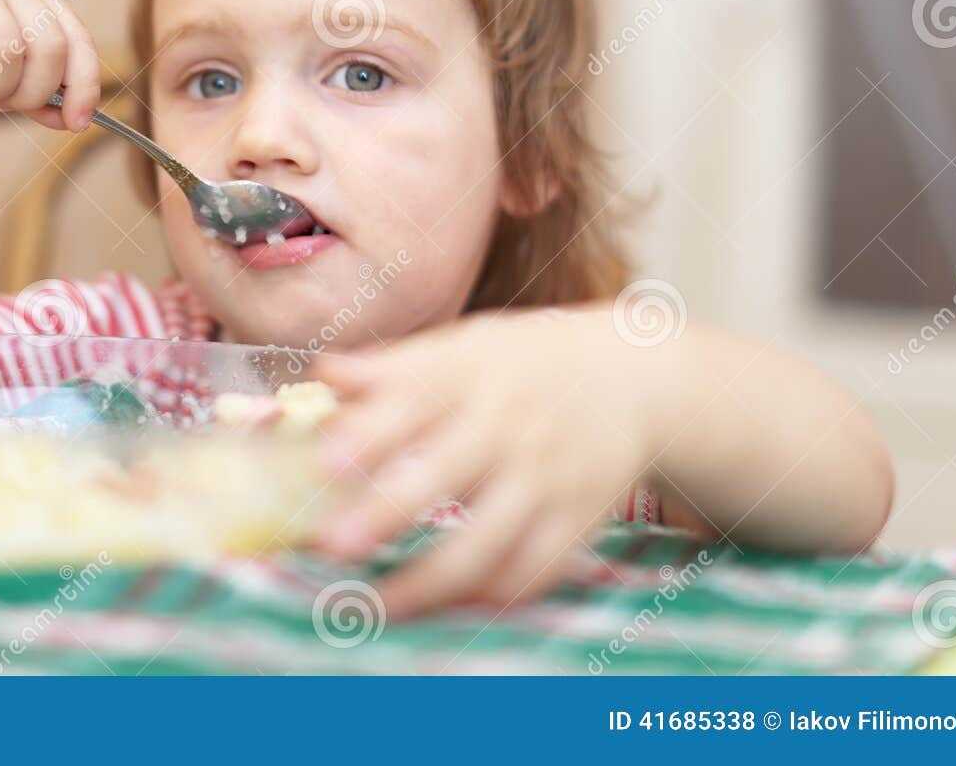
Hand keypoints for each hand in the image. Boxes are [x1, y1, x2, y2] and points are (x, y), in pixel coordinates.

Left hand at [308, 307, 665, 614]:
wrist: (631, 377)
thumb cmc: (523, 364)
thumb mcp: (464, 347)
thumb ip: (394, 367)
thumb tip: (324, 374)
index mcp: (470, 376)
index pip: (413, 405)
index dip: (370, 435)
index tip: (325, 462)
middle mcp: (508, 427)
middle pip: (444, 474)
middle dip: (387, 512)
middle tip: (333, 544)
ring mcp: (547, 477)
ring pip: (488, 542)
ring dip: (430, 580)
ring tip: (380, 605)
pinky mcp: (578, 519)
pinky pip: (533, 572)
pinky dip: (490, 597)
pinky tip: (446, 608)